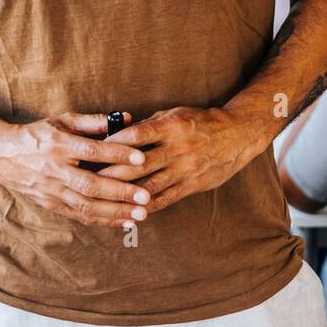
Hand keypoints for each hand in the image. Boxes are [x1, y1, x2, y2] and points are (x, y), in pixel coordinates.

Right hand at [0, 111, 151, 227]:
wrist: (3, 155)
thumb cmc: (39, 134)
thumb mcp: (63, 120)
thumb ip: (94, 121)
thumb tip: (126, 119)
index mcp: (59, 144)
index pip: (92, 150)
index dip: (118, 154)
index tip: (141, 158)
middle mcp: (55, 169)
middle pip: (90, 185)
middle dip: (120, 193)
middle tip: (145, 197)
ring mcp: (52, 190)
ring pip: (86, 206)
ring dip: (115, 212)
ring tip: (140, 215)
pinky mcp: (51, 204)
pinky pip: (79, 215)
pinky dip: (102, 220)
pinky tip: (123, 222)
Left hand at [95, 106, 267, 213]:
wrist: (237, 135)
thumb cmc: (200, 121)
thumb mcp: (174, 115)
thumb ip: (149, 126)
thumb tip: (119, 135)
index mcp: (171, 126)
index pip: (137, 135)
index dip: (114, 144)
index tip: (94, 151)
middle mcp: (178, 149)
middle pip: (139, 164)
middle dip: (112, 173)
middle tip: (89, 179)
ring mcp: (185, 169)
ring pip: (150, 186)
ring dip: (125, 194)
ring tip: (104, 199)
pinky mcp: (192, 185)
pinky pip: (165, 199)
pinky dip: (146, 206)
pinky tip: (130, 211)